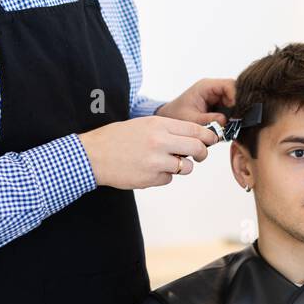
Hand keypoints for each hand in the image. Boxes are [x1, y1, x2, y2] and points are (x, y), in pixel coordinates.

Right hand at [77, 115, 218, 188]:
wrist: (92, 155)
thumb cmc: (117, 138)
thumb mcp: (143, 125)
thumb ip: (168, 130)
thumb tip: (194, 138)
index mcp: (159, 125)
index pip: (195, 130)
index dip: (208, 136)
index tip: (211, 140)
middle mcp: (160, 142)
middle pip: (197, 149)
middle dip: (202, 153)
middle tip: (200, 155)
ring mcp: (156, 162)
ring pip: (186, 168)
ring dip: (182, 167)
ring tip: (167, 162)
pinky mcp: (151, 179)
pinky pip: (169, 179)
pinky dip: (163, 176)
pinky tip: (149, 170)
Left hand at [155, 78, 236, 127]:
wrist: (169, 118)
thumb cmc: (175, 115)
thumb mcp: (191, 119)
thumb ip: (209, 120)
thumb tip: (225, 122)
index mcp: (206, 86)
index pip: (229, 85)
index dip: (236, 96)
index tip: (237, 111)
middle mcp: (213, 89)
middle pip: (236, 92)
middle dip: (238, 106)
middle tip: (237, 120)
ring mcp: (217, 97)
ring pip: (235, 102)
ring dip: (235, 114)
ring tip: (231, 124)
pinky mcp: (218, 106)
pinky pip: (231, 110)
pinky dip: (231, 118)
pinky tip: (228, 125)